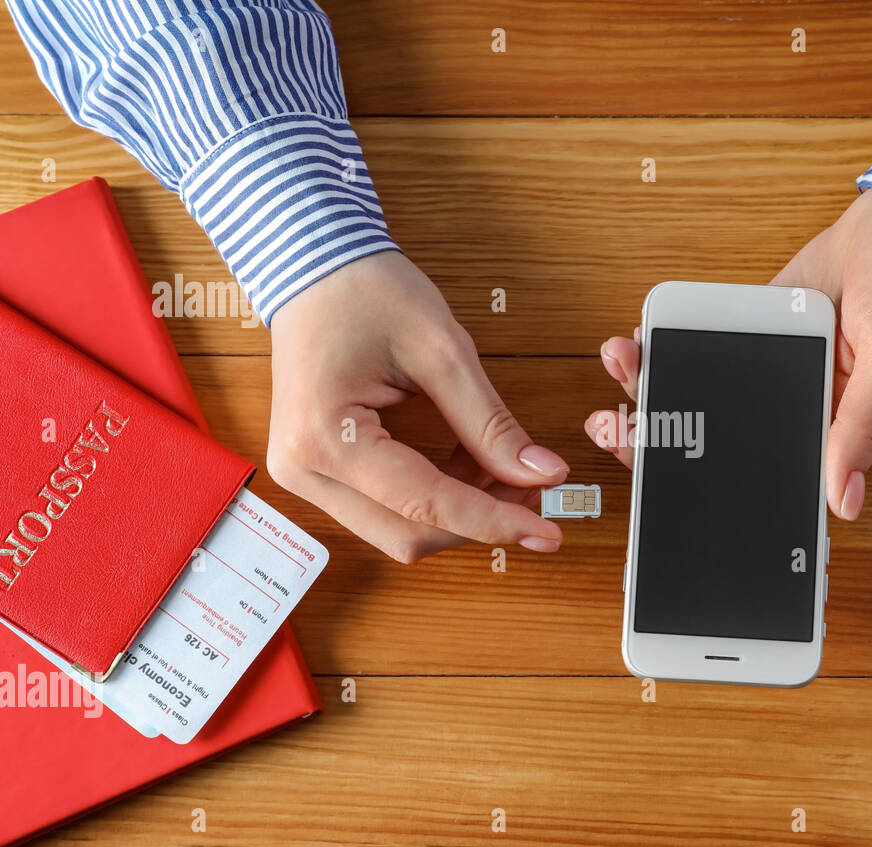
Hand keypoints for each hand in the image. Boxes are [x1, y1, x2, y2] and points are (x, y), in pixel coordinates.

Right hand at [268, 250, 568, 561]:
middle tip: (533, 488)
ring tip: (500, 466)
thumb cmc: (365, 291)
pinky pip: (385, 509)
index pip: (425, 505)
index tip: (547, 532)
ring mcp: (304, 475)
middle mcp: (304, 470)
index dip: (493, 521)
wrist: (312, 266)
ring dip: (458, 511)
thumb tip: (543, 474)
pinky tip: (467, 462)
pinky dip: (435, 497)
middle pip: (408, 535)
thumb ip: (491, 424)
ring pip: (398, 530)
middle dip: (478, 520)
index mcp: (326, 438)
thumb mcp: (441, 351)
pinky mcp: (317, 472)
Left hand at [585, 189, 871, 519]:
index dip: (711, 488)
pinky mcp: (745, 335)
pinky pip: (699, 349)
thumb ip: (864, 425)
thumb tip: (847, 500)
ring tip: (620, 369)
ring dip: (653, 388)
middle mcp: (788, 410)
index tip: (659, 485)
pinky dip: (667, 348)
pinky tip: (637, 344)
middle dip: (660, 440)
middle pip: (715, 442)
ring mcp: (762, 373)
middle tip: (615, 429)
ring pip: (698, 395)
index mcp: (826, 432)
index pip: (764, 478)